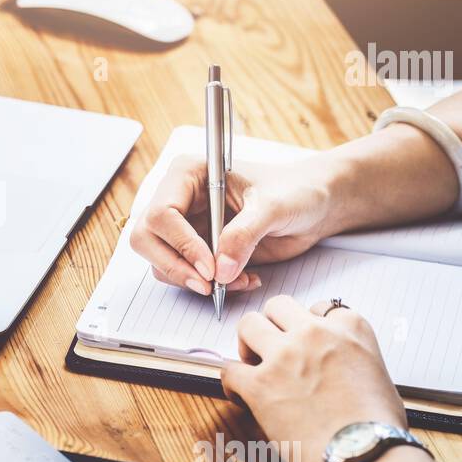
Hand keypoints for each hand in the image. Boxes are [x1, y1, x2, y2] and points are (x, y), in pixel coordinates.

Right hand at [128, 155, 337, 295]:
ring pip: (161, 261)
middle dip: (175, 266)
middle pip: (147, 239)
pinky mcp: (198, 250)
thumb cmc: (295, 190)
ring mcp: (186, 226)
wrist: (314, 205)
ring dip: (194, 280)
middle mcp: (179, 200)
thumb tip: (220, 270)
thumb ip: (244, 234)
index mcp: (188, 175)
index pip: (161, 213)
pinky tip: (241, 280)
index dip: (181, 243)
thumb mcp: (273, 206)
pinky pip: (186, 274)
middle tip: (207, 285)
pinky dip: (208, 285)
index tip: (209, 266)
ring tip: (235, 281)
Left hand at [219, 296, 407, 461]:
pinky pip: (229, 369)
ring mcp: (284, 355)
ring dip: (247, 344)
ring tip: (254, 366)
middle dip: (272, 325)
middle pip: (278, 306)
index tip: (305, 345)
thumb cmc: (380, 425)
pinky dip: (231, 383)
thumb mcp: (377, 373)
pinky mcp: (260, 384)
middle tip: (272, 349)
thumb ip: (351, 357)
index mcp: (349, 328)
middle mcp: (314, 333)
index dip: (307, 328)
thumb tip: (335, 369)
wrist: (367, 453)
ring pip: (248, 324)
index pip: (319, 308)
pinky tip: (242, 396)